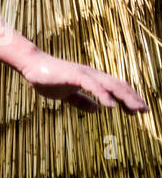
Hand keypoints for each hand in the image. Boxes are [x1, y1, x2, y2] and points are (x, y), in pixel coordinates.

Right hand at [21, 51, 149, 113]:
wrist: (32, 66)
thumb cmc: (48, 79)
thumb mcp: (66, 95)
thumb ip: (81, 101)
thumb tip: (96, 109)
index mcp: (92, 79)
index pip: (115, 88)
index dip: (128, 98)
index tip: (138, 110)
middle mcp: (93, 75)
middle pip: (118, 86)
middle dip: (133, 98)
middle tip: (146, 111)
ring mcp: (85, 74)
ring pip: (111, 85)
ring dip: (125, 97)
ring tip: (136, 109)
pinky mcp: (75, 76)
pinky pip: (93, 86)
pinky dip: (104, 95)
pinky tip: (110, 106)